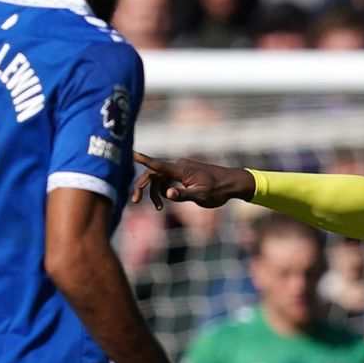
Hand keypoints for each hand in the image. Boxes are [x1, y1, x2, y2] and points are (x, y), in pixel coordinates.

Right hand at [131, 154, 256, 210]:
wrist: (232, 183)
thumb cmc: (218, 190)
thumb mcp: (201, 196)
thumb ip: (183, 195)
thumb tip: (167, 194)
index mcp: (181, 170)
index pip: (158, 165)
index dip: (144, 160)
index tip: (131, 153)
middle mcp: (179, 167)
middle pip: (153, 174)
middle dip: (143, 187)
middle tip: (135, 201)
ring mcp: (181, 170)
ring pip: (159, 179)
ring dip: (155, 192)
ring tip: (159, 208)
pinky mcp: (184, 174)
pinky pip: (167, 180)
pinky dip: (163, 190)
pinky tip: (166, 200)